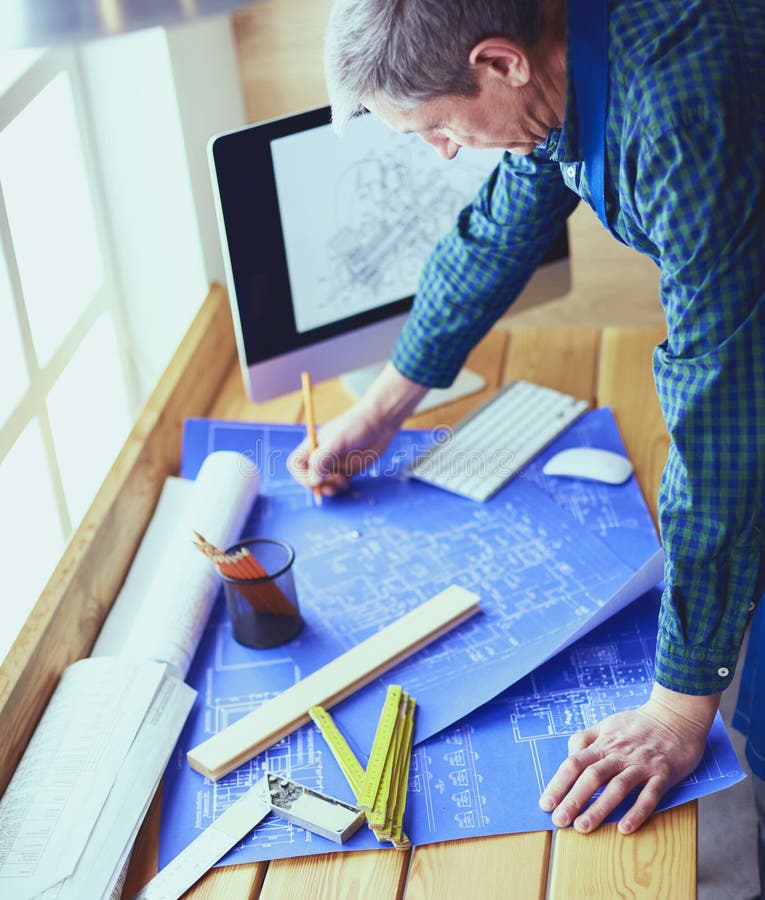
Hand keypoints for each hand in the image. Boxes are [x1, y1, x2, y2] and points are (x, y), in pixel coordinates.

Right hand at [287, 363, 426, 495]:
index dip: (301, 476)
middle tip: (330, 487)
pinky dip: (340, 488)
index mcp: (313, 446)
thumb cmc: (356, 427)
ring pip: (324, 483)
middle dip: (317, 486)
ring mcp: (335, 463)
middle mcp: (322, 456)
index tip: (315, 480)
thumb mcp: (337, 442)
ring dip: (329, 489)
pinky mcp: (348, 469)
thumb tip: (313, 481)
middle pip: (309, 477)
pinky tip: (349, 483)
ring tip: (342, 483)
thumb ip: (322, 460)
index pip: (296, 465)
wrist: (380, 422)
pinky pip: (338, 485)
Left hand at [538, 683, 719, 834]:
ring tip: (583, 827)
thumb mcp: (607, 724)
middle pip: (592, 776)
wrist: (676, 715)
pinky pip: (650, 795)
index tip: (546, 803)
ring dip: (599, 808)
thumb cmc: (638, 723)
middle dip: (573, 799)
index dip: (559, 783)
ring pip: (618, 787)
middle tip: (559, 820)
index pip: (575, 763)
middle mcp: (619, 753)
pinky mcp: (664, 773)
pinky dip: (637, 812)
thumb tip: (569, 755)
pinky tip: (625, 828)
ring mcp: (641, 764)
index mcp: (604, 743)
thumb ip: (586, 738)